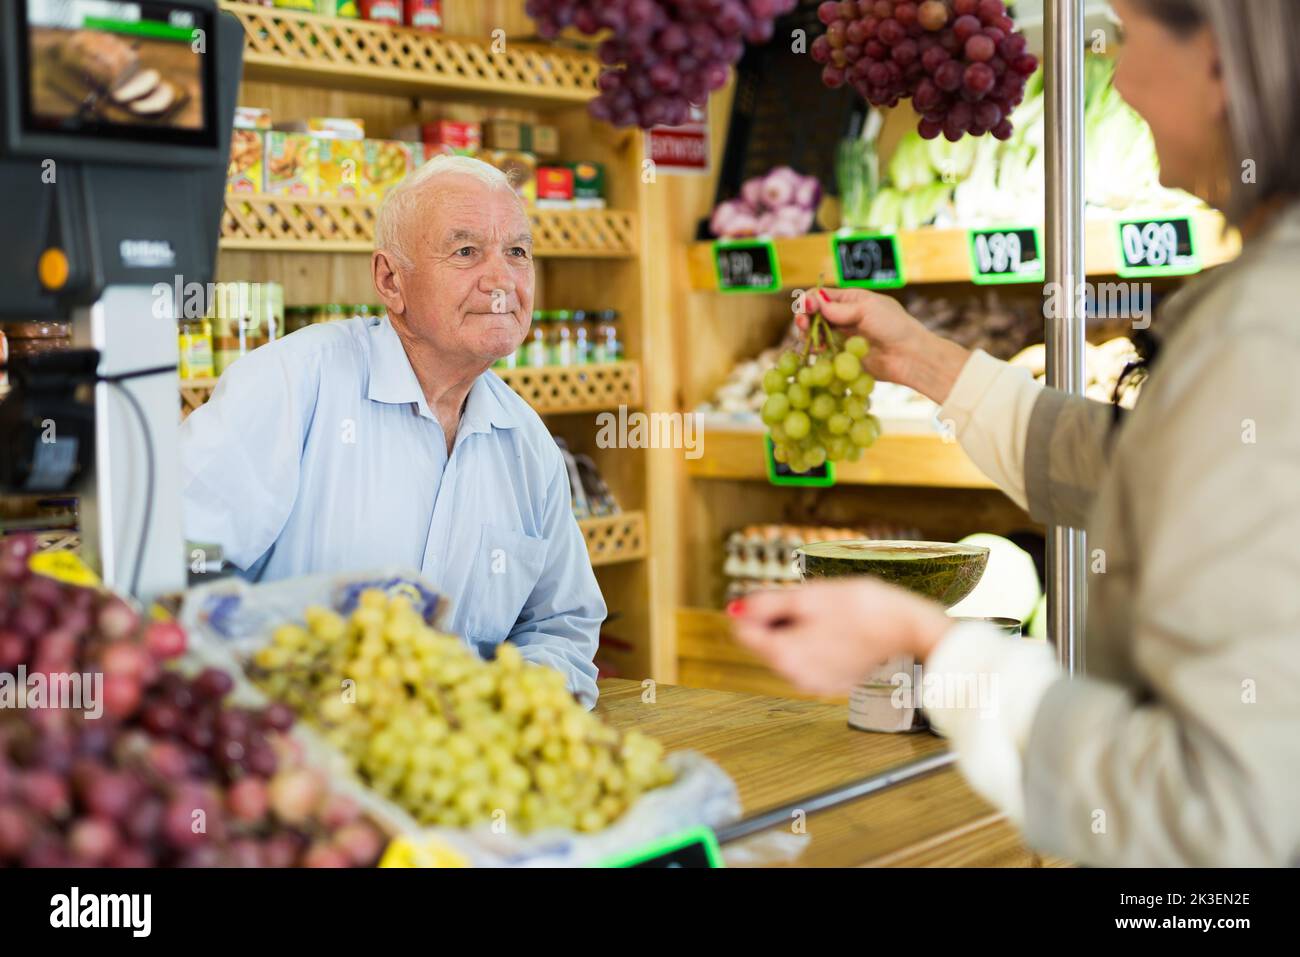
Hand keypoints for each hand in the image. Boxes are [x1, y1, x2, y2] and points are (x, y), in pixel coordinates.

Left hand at [728, 579, 953, 696]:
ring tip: (828, 613)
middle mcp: (796, 677)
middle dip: (778, 619)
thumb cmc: (862, 608)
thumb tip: (734, 610)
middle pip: (766, 642)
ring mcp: (816, 683)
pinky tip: (839, 628)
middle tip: (809, 600)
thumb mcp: (808, 596)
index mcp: (784, 656)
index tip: (777, 594)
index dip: (752, 607)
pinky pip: (812, 659)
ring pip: (789, 650)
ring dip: (798, 629)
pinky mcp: (835, 682)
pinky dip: (817, 642)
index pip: (743, 632)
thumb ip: (766, 604)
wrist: (909, 627)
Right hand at [797, 287, 970, 404]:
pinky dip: (817, 351)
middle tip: (803, 325)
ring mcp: (842, 337)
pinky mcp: (843, 357)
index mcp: (850, 300)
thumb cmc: (894, 326)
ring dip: (809, 336)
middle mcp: (843, 317)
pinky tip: (820, 352)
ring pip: (815, 334)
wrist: (909, 356)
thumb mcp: (867, 309)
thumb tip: (812, 302)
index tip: (806, 309)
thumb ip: (839, 308)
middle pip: (813, 315)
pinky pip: (823, 353)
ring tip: (815, 341)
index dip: (808, 301)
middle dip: (804, 318)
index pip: (820, 295)